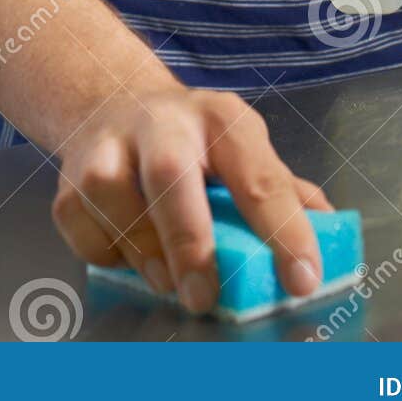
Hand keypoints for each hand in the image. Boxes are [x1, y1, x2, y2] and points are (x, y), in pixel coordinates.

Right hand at [52, 84, 331, 313]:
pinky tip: (129, 254)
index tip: (303, 280)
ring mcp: (109, 145)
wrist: (113, 102)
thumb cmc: (195, 142)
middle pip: (170, 174)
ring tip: (168, 281)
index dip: (286, 231)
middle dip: (190, 241)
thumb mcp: (244, 149)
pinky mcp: (69, 176)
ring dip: (144, 252)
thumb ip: (283, 191)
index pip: (261, 175)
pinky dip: (106, 251)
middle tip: (206, 298)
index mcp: (222, 119)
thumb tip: (332, 236)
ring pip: (114, 197)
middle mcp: (164, 122)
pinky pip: (81, 223)